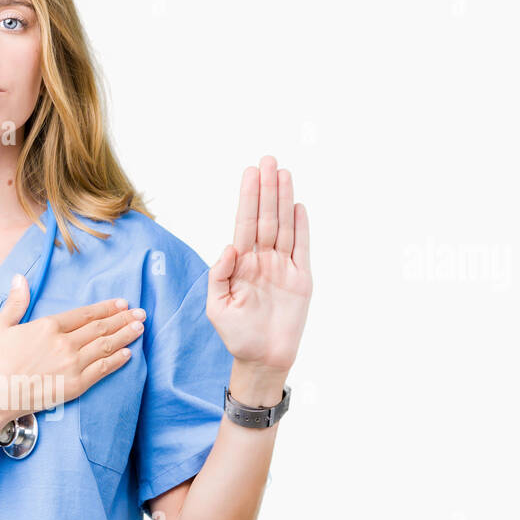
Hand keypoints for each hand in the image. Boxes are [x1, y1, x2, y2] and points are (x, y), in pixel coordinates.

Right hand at [0, 277, 145, 425]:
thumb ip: (15, 302)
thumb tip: (19, 278)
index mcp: (48, 326)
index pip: (85, 314)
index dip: (105, 308)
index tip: (120, 303)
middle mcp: (64, 343)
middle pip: (100, 328)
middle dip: (123, 319)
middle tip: (140, 313)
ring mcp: (72, 365)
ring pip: (106, 346)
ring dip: (125, 336)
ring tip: (139, 328)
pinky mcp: (75, 386)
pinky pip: (102, 370)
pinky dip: (117, 361)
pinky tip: (128, 353)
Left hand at [208, 155, 312, 395]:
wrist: (263, 359)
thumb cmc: (236, 335)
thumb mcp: (217, 307)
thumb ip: (219, 276)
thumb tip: (230, 247)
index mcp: (240, 264)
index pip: (244, 223)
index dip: (248, 198)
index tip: (250, 173)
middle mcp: (262, 260)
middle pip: (266, 218)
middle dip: (266, 189)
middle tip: (268, 159)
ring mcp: (282, 267)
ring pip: (284, 226)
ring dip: (284, 200)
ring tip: (283, 173)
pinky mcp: (301, 279)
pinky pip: (302, 247)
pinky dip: (302, 227)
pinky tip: (298, 205)